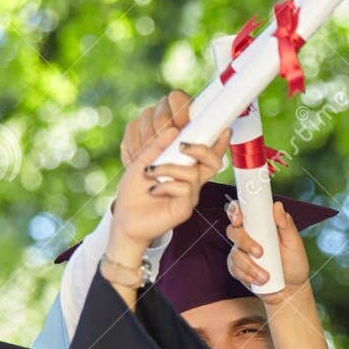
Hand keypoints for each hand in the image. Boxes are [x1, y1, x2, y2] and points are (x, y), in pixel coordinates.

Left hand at [109, 94, 230, 260]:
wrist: (125, 219)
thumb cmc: (134, 192)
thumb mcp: (142, 161)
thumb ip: (157, 146)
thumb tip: (173, 130)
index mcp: (184, 168)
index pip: (207, 155)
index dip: (219, 143)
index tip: (223, 129)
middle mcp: (191, 181)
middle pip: (213, 162)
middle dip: (201, 149)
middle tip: (183, 145)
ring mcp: (189, 195)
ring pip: (192, 174)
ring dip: (169, 168)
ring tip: (151, 172)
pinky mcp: (184, 208)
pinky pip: (184, 189)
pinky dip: (165, 185)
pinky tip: (154, 190)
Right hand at [225, 198, 311, 306]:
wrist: (290, 290)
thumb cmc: (294, 263)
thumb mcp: (294, 244)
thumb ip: (286, 225)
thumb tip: (277, 206)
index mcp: (261, 225)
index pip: (242, 211)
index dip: (235, 211)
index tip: (239, 219)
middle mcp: (248, 236)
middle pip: (233, 231)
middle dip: (244, 241)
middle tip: (260, 252)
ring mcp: (241, 252)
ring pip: (234, 253)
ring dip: (250, 266)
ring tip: (266, 276)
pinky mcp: (238, 268)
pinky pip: (234, 269)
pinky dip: (247, 275)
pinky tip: (259, 280)